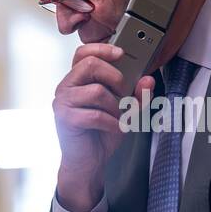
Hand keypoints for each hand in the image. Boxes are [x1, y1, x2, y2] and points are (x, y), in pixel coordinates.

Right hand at [53, 43, 153, 211]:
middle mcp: (66, 87)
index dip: (102, 48)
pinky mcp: (65, 119)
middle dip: (115, 77)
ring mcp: (63, 102)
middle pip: (90, 64)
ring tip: (117, 116)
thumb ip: (137, 95)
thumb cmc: (100, 133)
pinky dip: (111, 123)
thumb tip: (147, 80)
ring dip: (115, 106)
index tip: (122, 53)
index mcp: (78, 80)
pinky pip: (94, 115)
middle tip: (123, 92)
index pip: (83, 52)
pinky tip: (113, 128)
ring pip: (96, 91)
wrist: (87, 163)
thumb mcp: (125, 111)